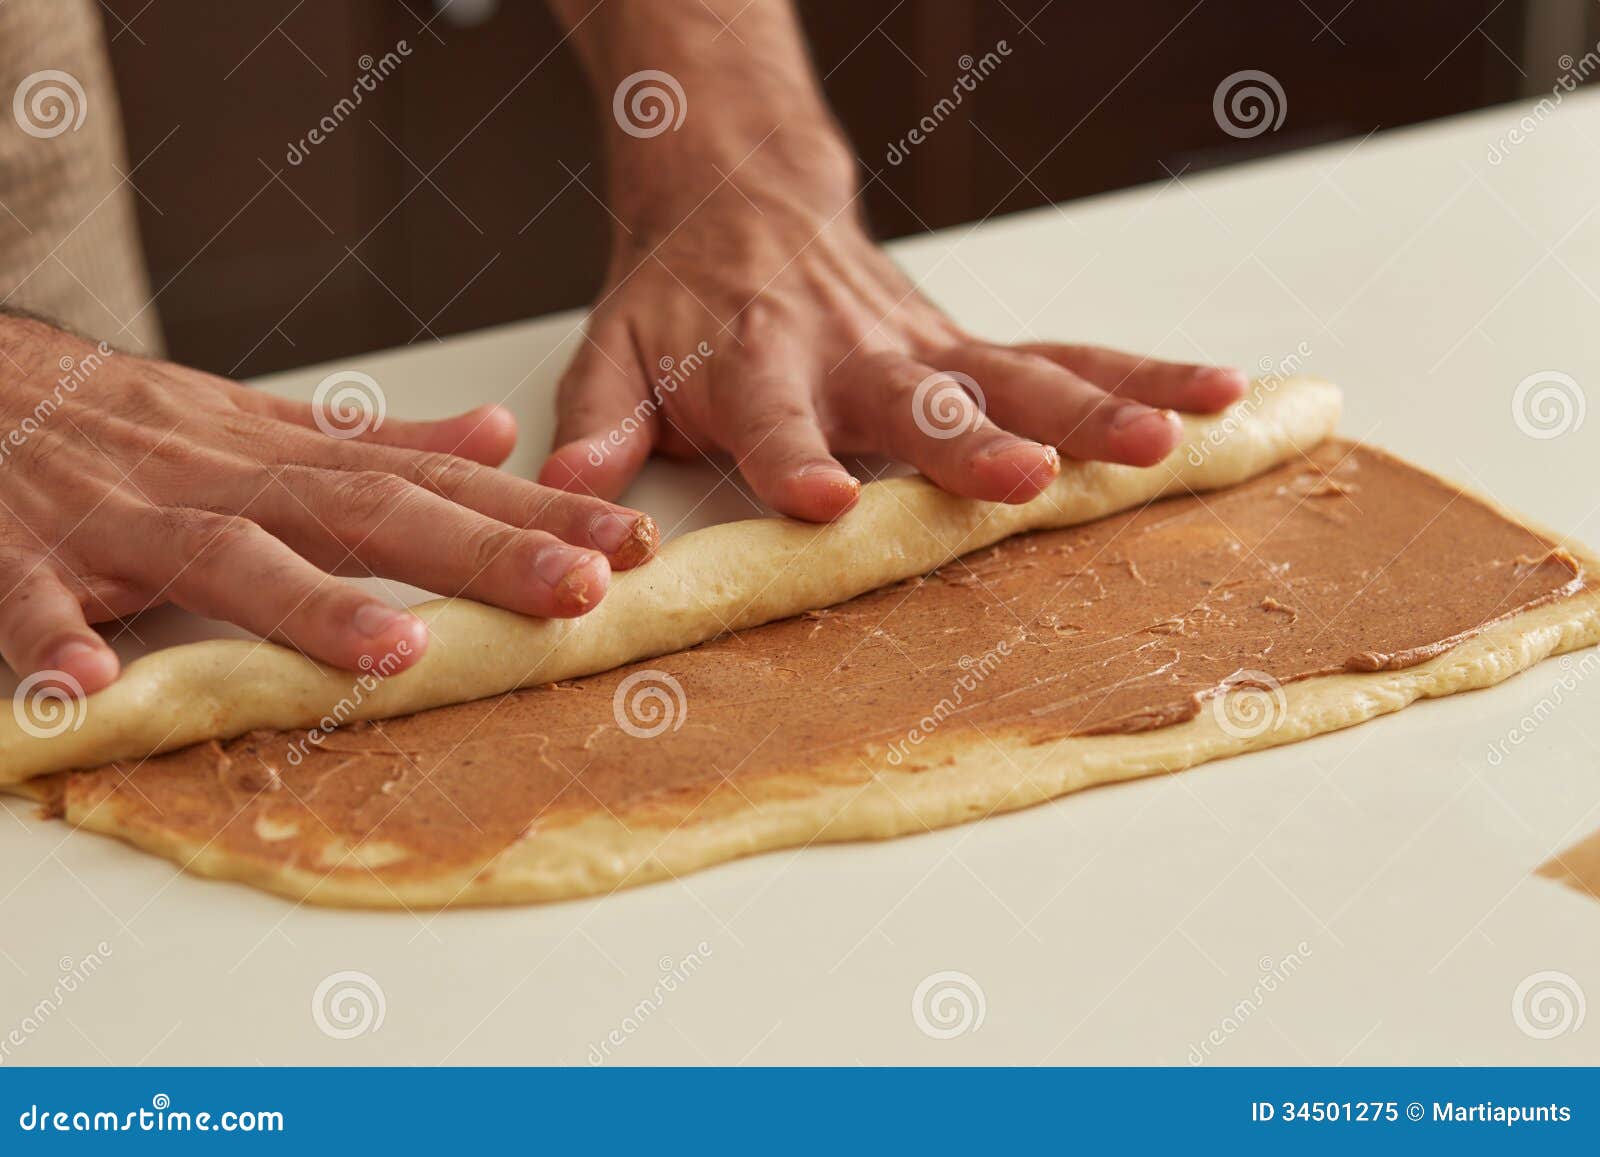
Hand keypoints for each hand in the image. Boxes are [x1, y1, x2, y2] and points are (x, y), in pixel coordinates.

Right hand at [0, 316, 656, 695]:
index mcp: (287, 460)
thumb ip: (380, 440)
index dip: (534, 519)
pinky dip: (55, 636)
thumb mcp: (266, 423)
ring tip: (393, 650)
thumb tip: (500, 437)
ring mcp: (121, 517)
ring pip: (222, 554)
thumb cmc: (130, 423)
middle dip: (476, 555)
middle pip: (363, 514)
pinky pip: (31, 599)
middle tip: (576, 592)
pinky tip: (90, 683)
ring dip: (306, 603)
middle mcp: (224, 482)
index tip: (628, 549)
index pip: (432, 488)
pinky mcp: (17, 554)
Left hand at [539, 139, 1245, 522]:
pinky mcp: (973, 345)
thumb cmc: (679, 297)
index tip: (823, 502)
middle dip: (972, 441)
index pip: (773, 417)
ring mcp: (926, 346)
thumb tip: (576, 498)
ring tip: (1171, 441)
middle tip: (1026, 476)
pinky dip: (1144, 373)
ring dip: (1096, 409)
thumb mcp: (610, 353)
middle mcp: (853, 352)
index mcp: (755, 362)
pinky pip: (1067, 355)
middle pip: (919, 398)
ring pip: (1020, 374)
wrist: (740, 199)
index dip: (795, 458)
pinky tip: (1221, 395)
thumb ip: (598, 424)